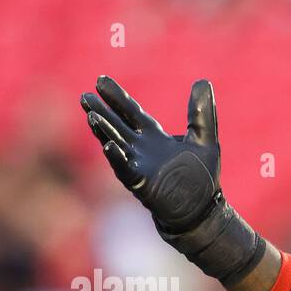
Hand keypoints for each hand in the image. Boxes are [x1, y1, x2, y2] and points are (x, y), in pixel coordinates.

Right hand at [81, 76, 220, 232]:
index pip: (131, 111)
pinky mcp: (141, 183)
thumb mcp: (206, 139)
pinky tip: (108, 146)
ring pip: (115, 144)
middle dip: (101, 111)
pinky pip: (125, 169)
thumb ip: (202, 113)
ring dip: (104, 131)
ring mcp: (138, 165)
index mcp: (154, 136)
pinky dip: (116, 158)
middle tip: (85, 96)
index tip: (100, 80)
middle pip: (117, 125)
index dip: (116, 97)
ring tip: (91, 115)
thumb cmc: (202, 177)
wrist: (203, 209)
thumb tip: (202, 81)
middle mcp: (141, 149)